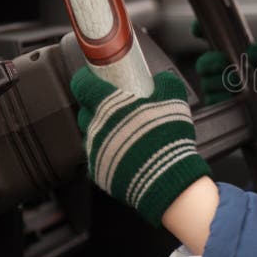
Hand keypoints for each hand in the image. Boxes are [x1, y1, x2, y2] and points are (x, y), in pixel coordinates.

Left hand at [70, 66, 210, 225]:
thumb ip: (167, 83)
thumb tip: (162, 78)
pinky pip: (98, 156)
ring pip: (92, 134)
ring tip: (126, 132)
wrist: (167, 179)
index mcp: (108, 106)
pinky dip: (109, 152)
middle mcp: (95, 127)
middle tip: (117, 107)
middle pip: (86, 110)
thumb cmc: (168, 138)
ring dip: (105, 130)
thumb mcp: (175, 101)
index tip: (92, 77)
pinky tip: (127, 153)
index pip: (82, 85)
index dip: (85, 79)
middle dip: (97, 106)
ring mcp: (94, 151)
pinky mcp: (97, 171)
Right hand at [191, 20, 256, 109]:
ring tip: (240, 83)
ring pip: (207, 82)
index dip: (199, 31)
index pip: (207, 37)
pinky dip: (224, 97)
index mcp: (230, 51)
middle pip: (202, 63)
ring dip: (222, 81)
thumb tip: (250, 53)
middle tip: (228, 64)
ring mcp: (216, 87)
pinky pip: (213, 100)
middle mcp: (219, 67)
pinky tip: (236, 96)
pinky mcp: (218, 105)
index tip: (198, 31)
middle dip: (213, 62)